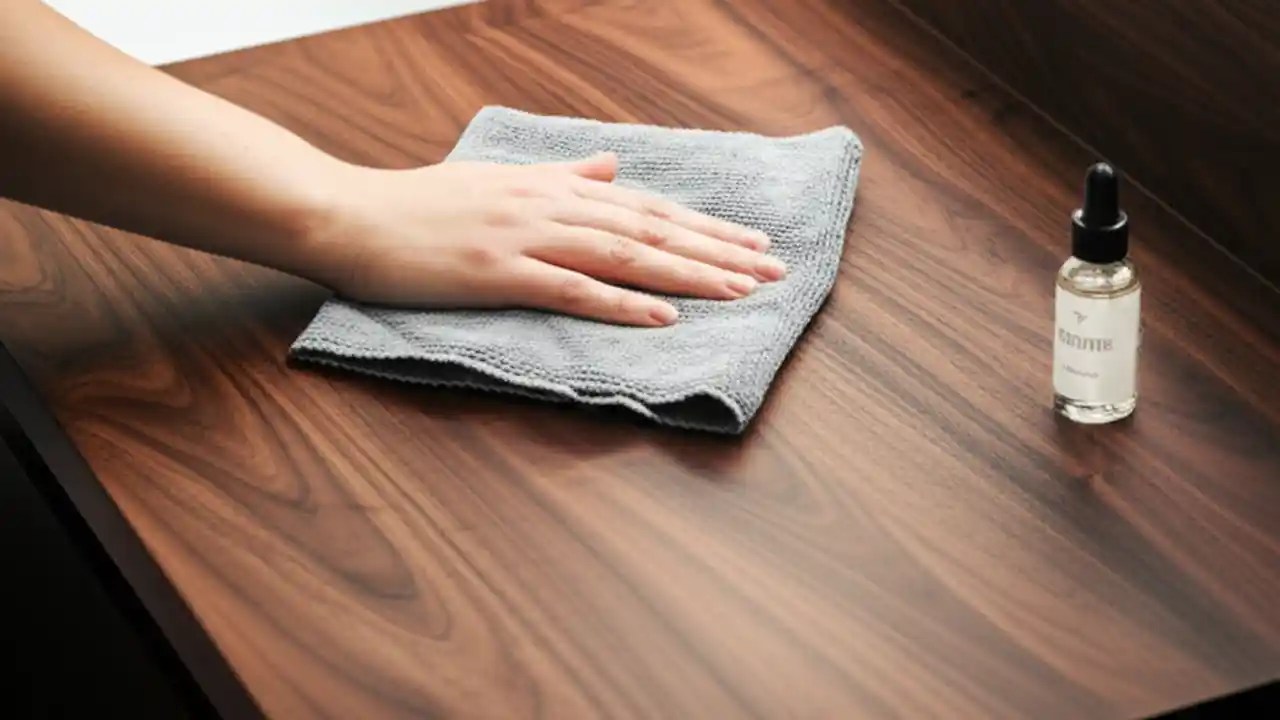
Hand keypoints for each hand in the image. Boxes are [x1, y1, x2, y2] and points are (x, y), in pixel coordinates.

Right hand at [303, 153, 784, 325]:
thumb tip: (610, 167)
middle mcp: (550, 205)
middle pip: (651, 229)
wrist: (350, 216)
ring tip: (742, 291)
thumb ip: (560, 176)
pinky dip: (622, 301)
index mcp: (553, 187)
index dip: (704, 226)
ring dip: (688, 272)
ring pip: (625, 254)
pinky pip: (571, 289)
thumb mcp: (499, 180)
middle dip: (718, 251)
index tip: (752, 243)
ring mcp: (525, 238)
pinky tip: (664, 315)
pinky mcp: (497, 273)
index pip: (646, 207)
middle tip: (775, 271)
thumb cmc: (420, 205)